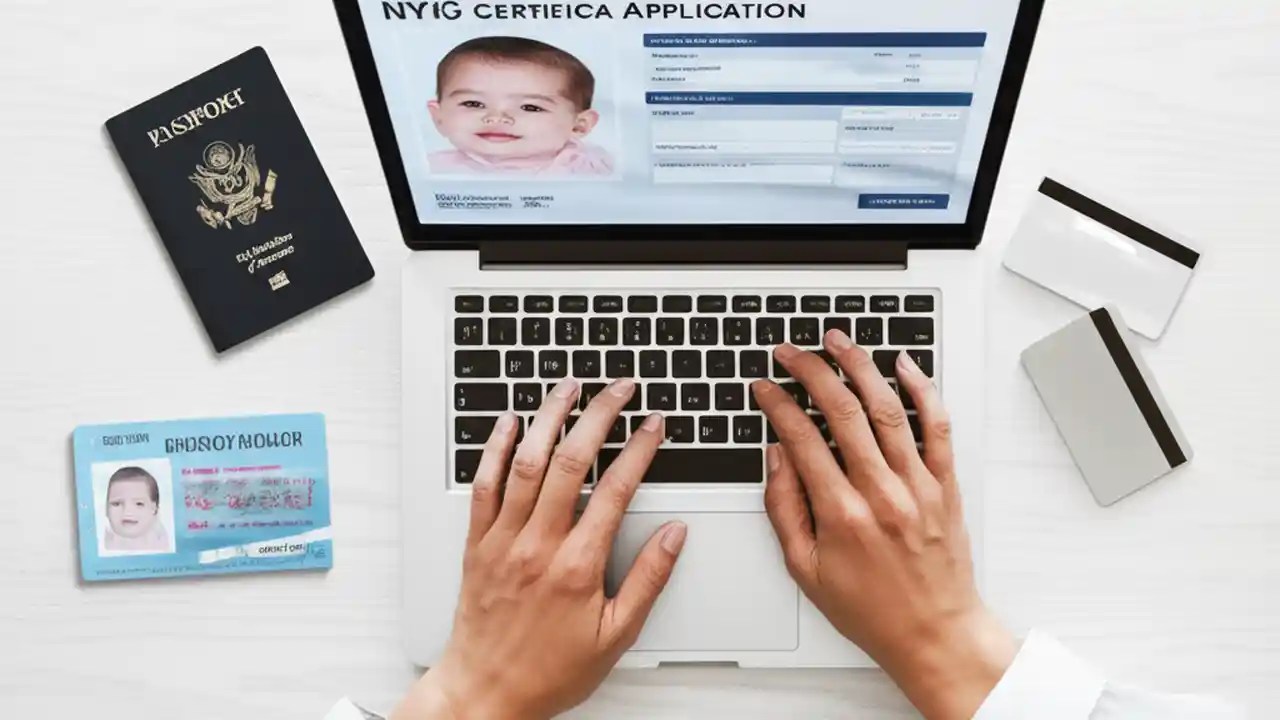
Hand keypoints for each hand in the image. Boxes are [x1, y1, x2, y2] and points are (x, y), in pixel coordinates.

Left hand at [393, 378, 685, 719]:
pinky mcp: (476, 545)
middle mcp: (538, 545)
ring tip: (569, 387)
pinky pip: (484, 486)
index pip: (617, 489)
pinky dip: (496, 449)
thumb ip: (648, 580)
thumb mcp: (616, 636)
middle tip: (619, 387)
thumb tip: (675, 536)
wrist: (486, 694)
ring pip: (526, 463)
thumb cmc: (549, 672)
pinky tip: (509, 423)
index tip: (653, 424)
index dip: (640, 448)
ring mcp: (503, 541)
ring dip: (549, 418)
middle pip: (571, 461)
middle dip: (599, 415)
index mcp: (578, 566)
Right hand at [753, 331, 1016, 719]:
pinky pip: (936, 426)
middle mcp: (880, 493)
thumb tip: (776, 459)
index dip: (776, 405)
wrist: (934, 633)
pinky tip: (904, 366)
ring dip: (859, 367)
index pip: (801, 439)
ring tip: (838, 342)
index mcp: (841, 514)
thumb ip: (785, 509)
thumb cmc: (870, 609)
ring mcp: (917, 485)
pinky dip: (922, 390)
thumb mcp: (805, 570)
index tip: (764, 388)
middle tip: (791, 353)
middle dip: (810, 372)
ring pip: (887, 408)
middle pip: (841, 411)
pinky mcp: (944, 484)